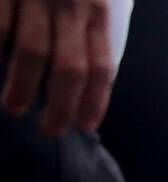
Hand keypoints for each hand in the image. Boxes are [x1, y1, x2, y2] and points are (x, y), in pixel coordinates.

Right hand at [2, 0, 113, 134]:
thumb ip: (90, 33)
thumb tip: (87, 83)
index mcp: (97, 11)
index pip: (100, 67)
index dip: (93, 101)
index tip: (83, 125)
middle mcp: (70, 4)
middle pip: (68, 68)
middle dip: (59, 106)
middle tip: (49, 130)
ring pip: (30, 52)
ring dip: (21, 87)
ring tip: (13, 108)